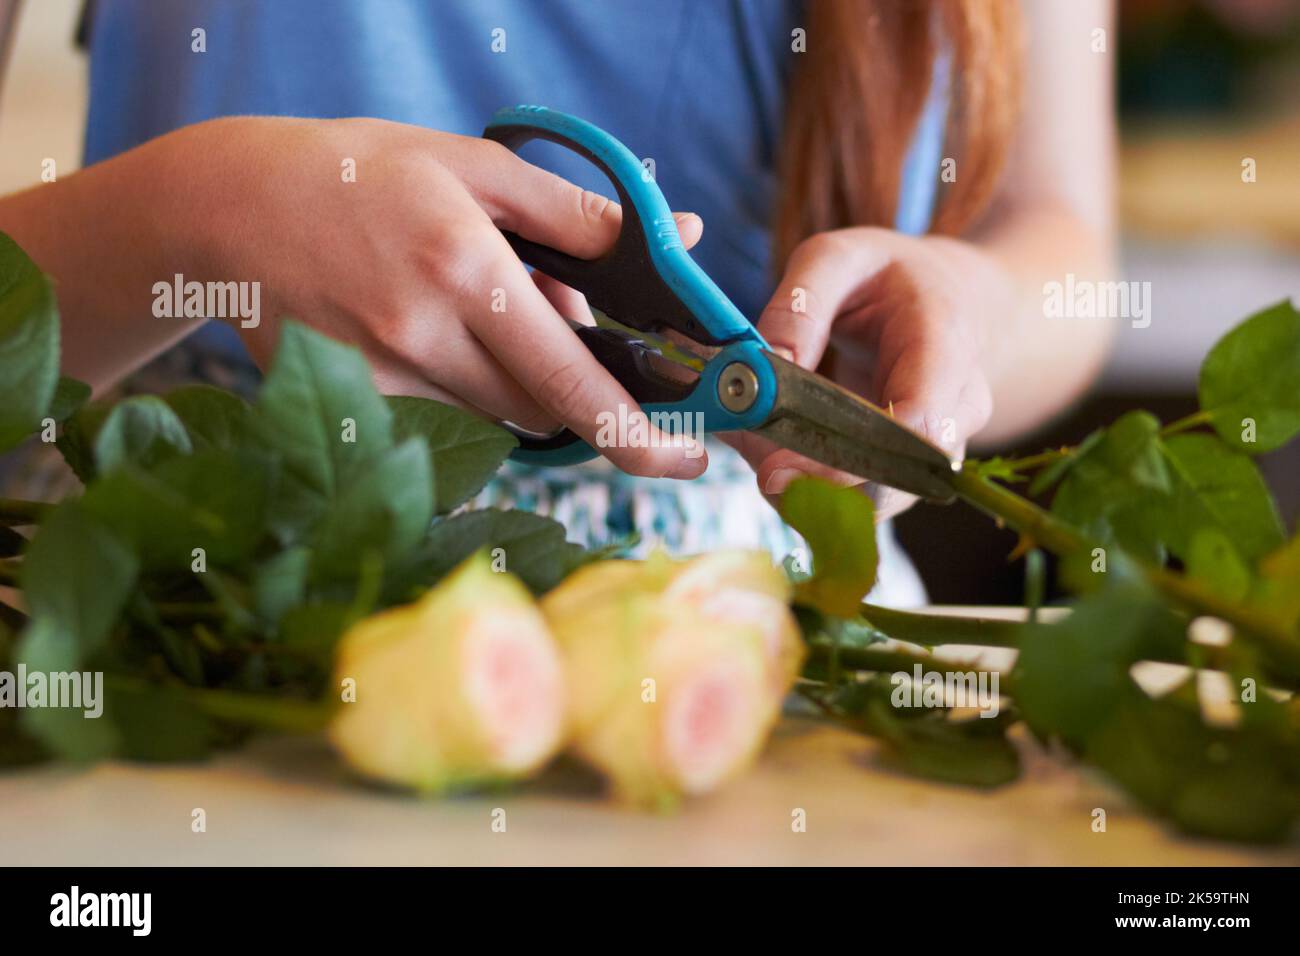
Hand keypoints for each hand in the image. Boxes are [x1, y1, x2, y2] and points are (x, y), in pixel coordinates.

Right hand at [164, 116, 707, 478]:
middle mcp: (420, 335)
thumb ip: (580, 213)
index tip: (689, 460)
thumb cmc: (364, 175)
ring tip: (468, 312)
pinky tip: (422, 334)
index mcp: (464, 268)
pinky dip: (462, 392)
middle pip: (541, 410)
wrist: (230, 207)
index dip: (638, 433)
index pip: (570, 381)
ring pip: (493, 419)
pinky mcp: (350, 406)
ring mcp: (379, 381)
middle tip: (555, 330)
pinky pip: (443, 423)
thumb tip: (679, 239)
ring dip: (513, 385)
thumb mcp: (475, 167)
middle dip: (571, 387)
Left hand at [728, 227, 1008, 519]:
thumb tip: (761, 371)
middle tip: (755, 466)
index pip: (917, 424)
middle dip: (818, 485)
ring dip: (807, 491)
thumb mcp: (838, 259)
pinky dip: (809, 486)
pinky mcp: (907, 467)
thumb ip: (798, 306)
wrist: (946, 298)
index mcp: (946, 345)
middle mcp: (957, 409)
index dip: (851, 458)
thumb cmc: (888, 276)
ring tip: (755, 449)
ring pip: (875, 500)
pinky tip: (769, 453)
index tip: (780, 466)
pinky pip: (860, 498)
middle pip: (896, 478)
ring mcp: (936, 448)